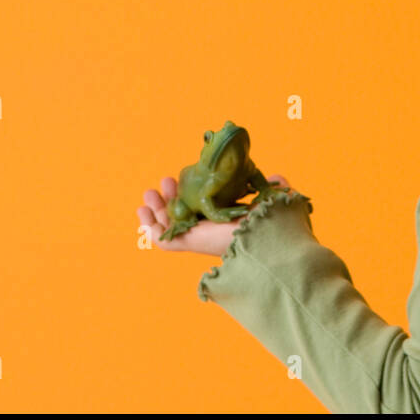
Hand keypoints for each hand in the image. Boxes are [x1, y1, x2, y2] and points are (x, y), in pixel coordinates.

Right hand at [137, 174, 293, 257]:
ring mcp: (198, 238)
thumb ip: (273, 187)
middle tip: (167, 179)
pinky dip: (149, 227)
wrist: (270, 234)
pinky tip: (142, 210)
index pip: (202, 209)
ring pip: (169, 226)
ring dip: (157, 209)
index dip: (191, 194)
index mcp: (226, 220)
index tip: (186, 175)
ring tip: (150, 192)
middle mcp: (210, 230)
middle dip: (171, 197)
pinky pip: (163, 240)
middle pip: (182, 216)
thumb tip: (276, 179)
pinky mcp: (189, 243)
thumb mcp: (273, 196)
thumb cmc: (275, 219)